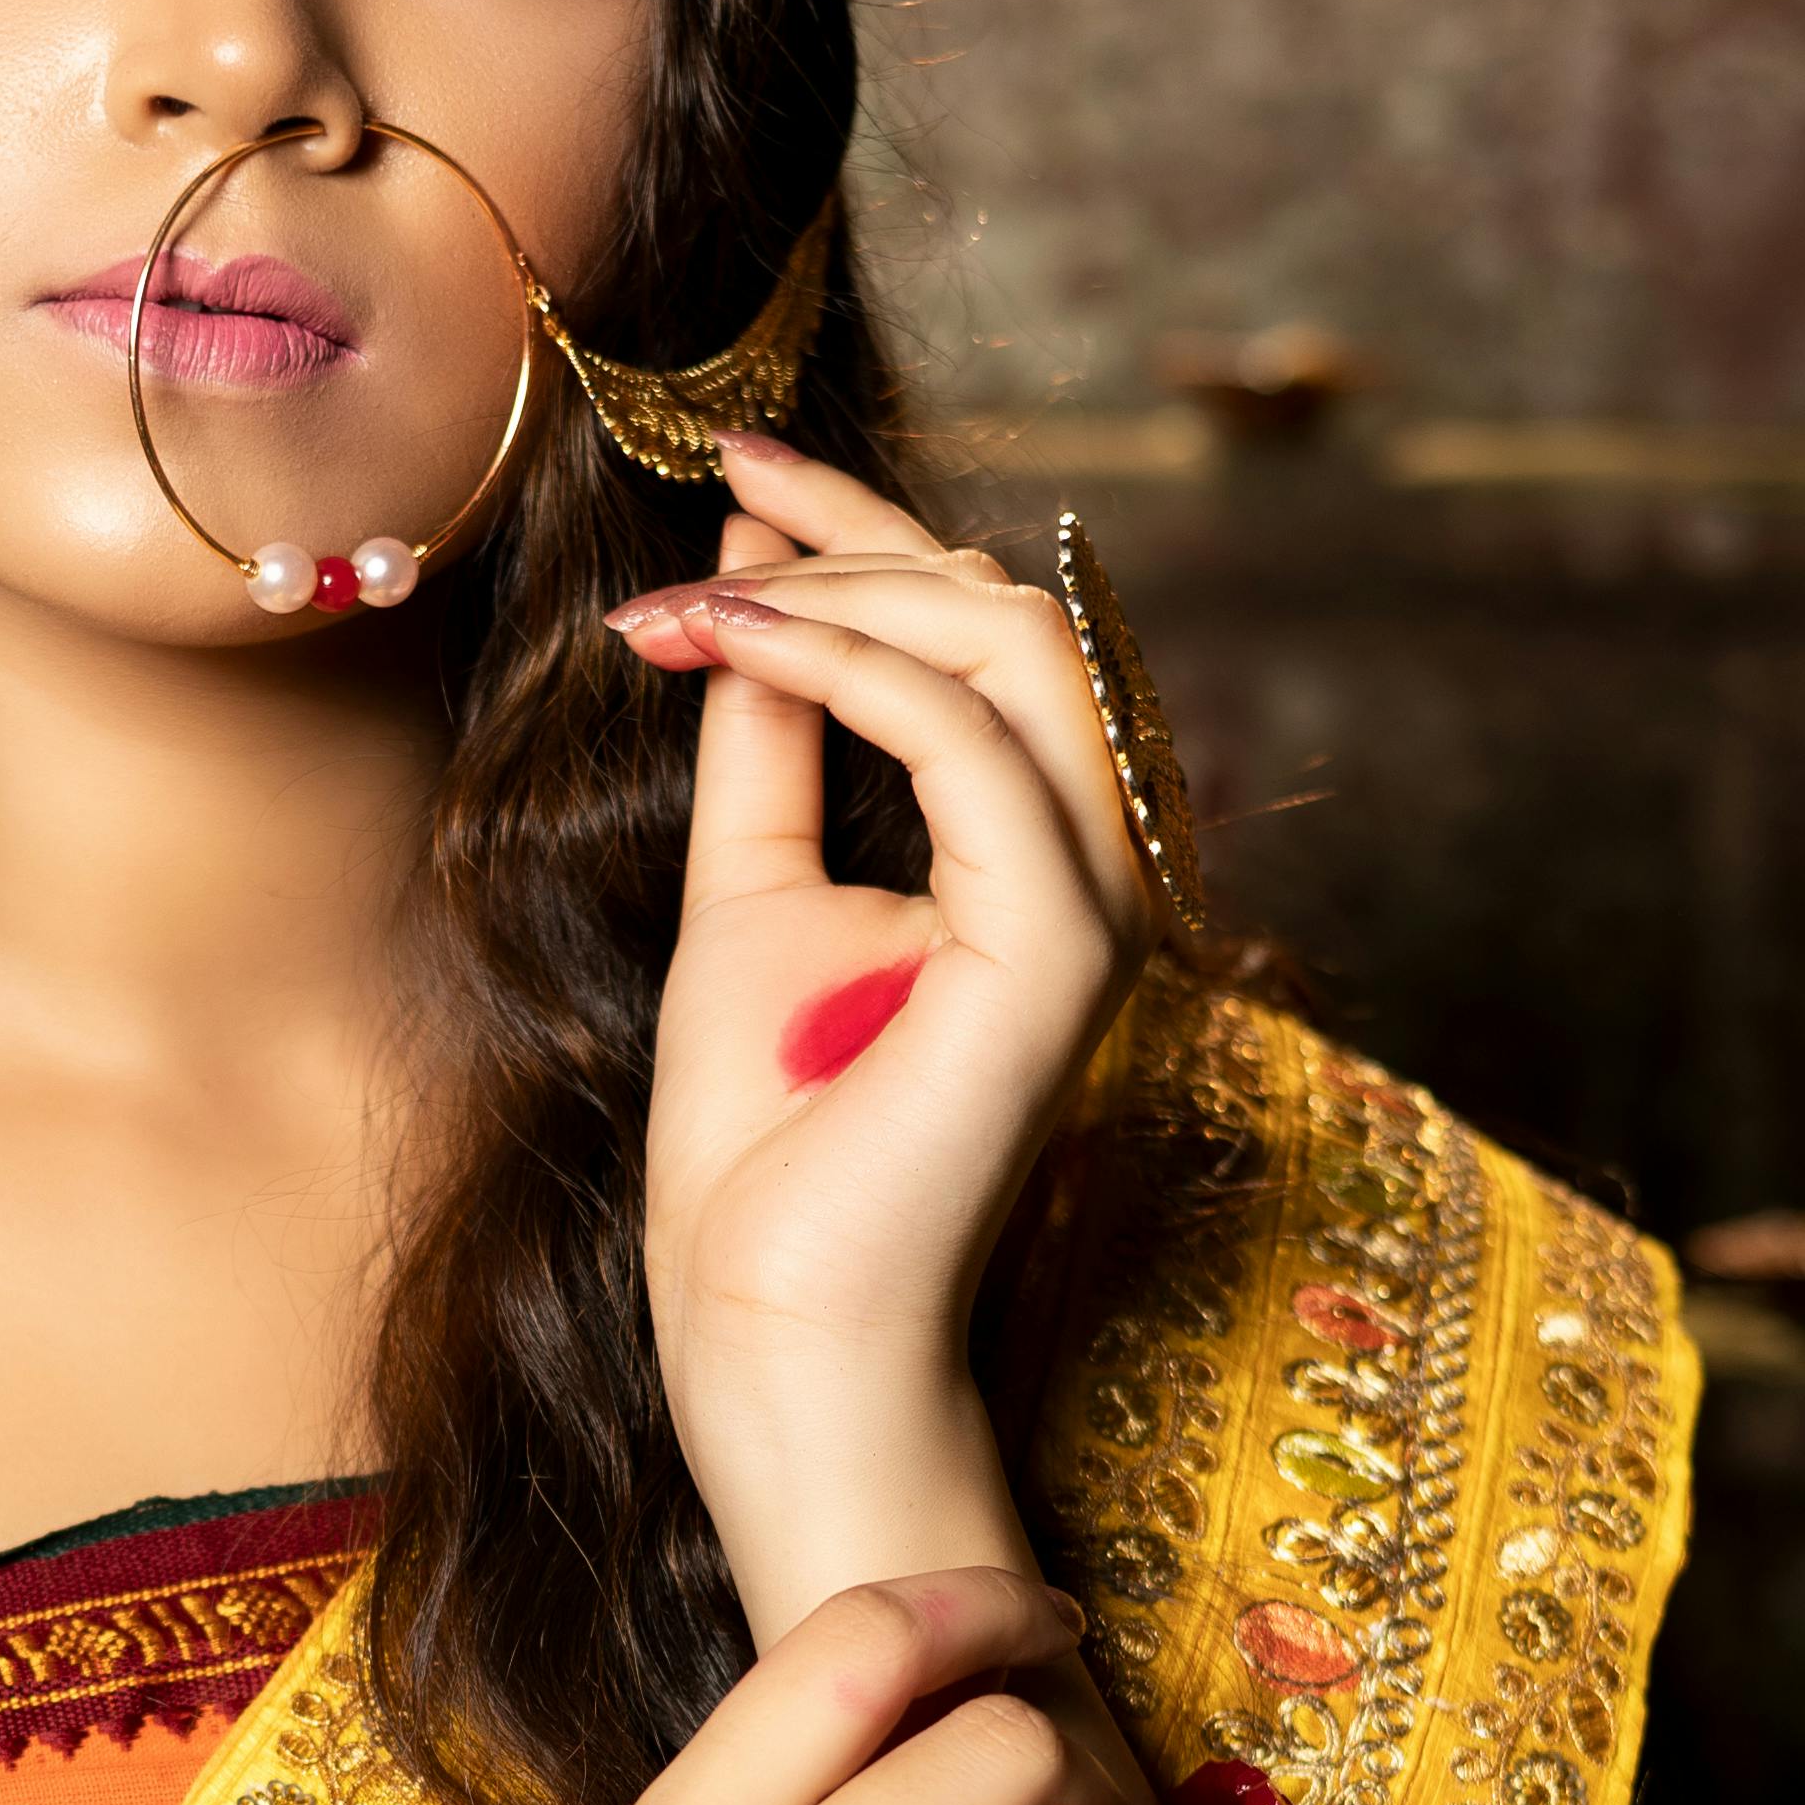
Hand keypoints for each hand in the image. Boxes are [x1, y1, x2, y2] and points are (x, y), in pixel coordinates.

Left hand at [617, 438, 1151, 1642]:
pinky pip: (975, 745)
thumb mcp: (748, 893)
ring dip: (850, 591)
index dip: (876, 538)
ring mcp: (1096, 910)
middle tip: (720, 496)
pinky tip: (736, 644)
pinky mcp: (1058, 952)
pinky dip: (849, 668)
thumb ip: (772, 746)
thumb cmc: (763, 1149)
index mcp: (1039, 857)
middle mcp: (1097, 870)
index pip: (997, 641)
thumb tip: (757, 589)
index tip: (743, 480)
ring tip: (706, 595)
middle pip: (1024, 616)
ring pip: (1022, 651)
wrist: (770, 1324)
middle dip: (865, 533)